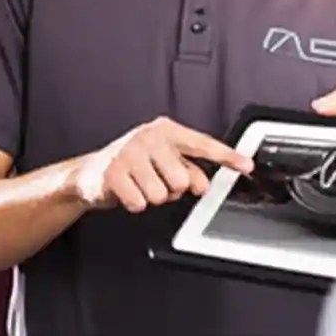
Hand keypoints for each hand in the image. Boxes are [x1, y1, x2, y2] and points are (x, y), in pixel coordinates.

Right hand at [70, 117, 254, 213]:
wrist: (89, 173)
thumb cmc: (131, 165)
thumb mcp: (162, 163)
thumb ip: (188, 170)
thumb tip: (202, 184)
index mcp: (164, 131)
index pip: (202, 144)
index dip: (227, 156)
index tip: (246, 165)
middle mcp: (148, 137)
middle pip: (181, 180)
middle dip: (171, 189)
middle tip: (155, 181)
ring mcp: (129, 153)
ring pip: (161, 195)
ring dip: (151, 198)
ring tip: (139, 185)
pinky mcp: (113, 172)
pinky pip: (140, 203)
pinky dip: (135, 204)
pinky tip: (126, 191)